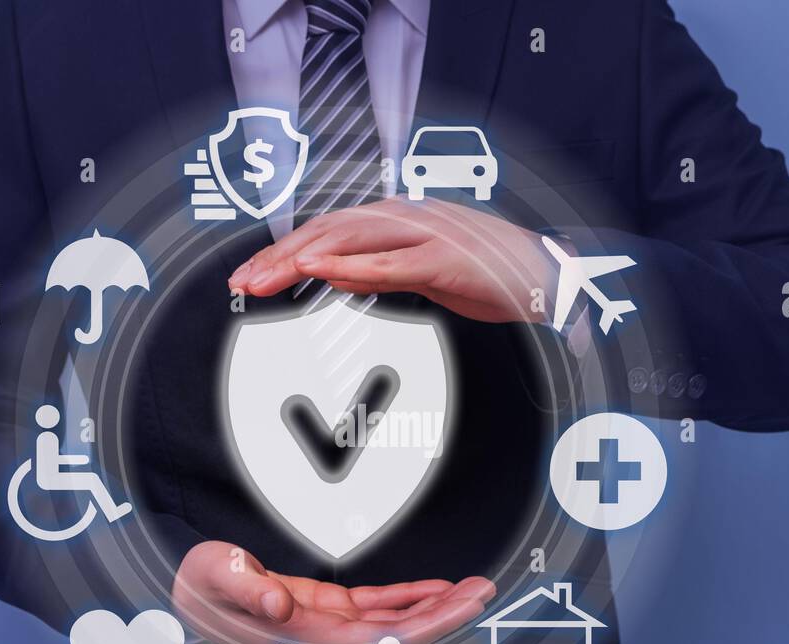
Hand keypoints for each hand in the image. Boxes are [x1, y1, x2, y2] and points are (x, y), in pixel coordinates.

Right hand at [172, 540, 495, 643]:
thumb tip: (279, 604)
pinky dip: (410, 598)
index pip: (382, 642)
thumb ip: (242, 588)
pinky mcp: (328, 612)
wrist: (182, 600)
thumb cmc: (192, 595)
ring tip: (474, 587)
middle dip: (447, 616)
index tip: (463, 609)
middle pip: (402, 637)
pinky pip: (378, 608)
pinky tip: (439, 588)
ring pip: (396, 623)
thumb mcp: (208, 579)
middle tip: (486, 592)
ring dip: (437, 607)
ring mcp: (331, 629)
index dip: (428, 626)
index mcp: (306, 642)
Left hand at [228, 197, 554, 323]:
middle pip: (328, 231)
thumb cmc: (490, 274)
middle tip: (241, 281)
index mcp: (398, 220)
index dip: (284, 251)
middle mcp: (406, 217)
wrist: (546, 276)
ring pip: (349, 240)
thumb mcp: (422, 275)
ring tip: (266, 277)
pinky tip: (320, 271)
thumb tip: (336, 277)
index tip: (250, 275)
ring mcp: (424, 233)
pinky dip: (351, 266)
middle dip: (279, 256)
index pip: (328, 232)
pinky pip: (389, 262)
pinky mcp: (443, 257)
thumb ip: (379, 273)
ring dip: (302, 258)